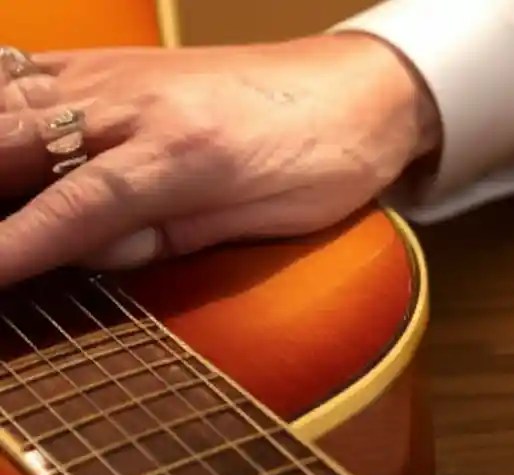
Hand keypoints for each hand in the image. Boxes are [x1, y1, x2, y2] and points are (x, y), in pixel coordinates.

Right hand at [0, 32, 438, 280]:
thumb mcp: (253, 224)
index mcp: (182, 153)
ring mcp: (114, 73)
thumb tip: (78, 255)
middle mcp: (134, 102)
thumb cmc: (318, 164)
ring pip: (2, 103)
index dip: (16, 247)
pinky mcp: (108, 62)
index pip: (75, 207)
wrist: (358, 89)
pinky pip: (21, 73)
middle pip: (10, 144)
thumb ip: (161, 239)